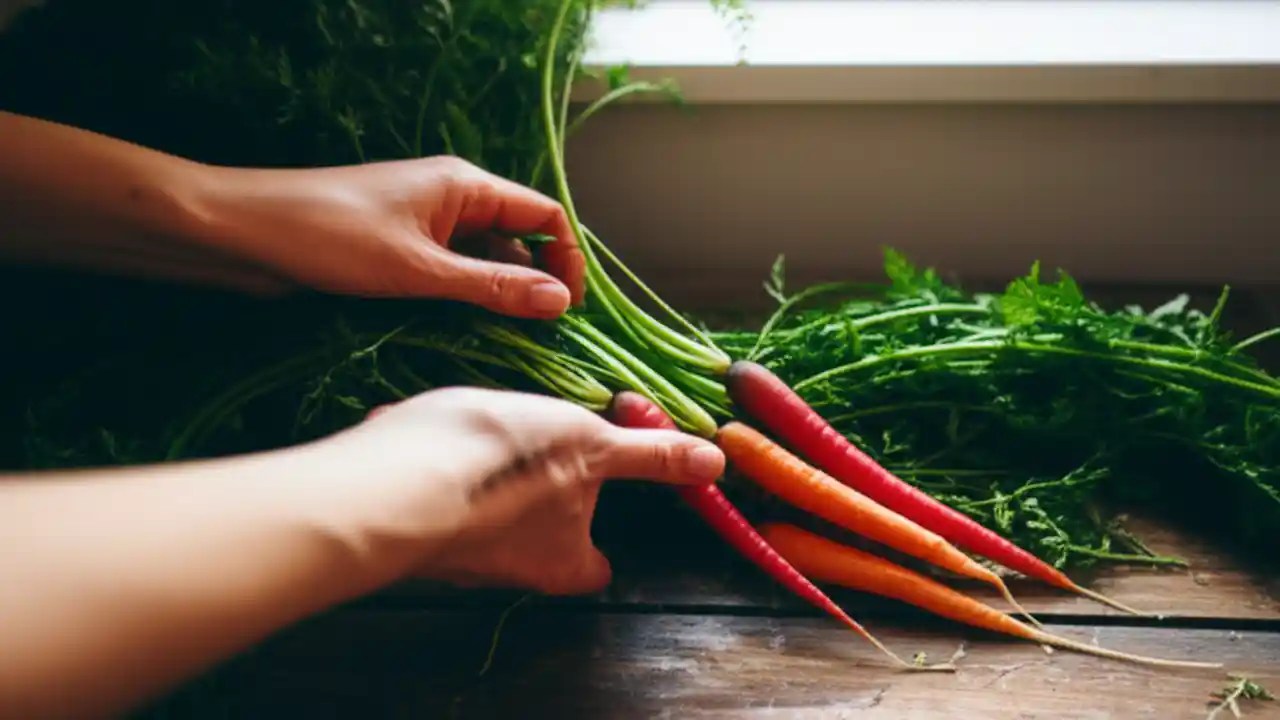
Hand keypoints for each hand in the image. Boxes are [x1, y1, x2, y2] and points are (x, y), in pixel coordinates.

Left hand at [200, 156, 584, 317]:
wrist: (243, 232)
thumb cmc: (330, 237)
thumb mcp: (419, 269)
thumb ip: (492, 286)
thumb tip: (560, 302)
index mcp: (466, 187)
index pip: (544, 216)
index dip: (567, 259)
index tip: (569, 310)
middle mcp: (453, 201)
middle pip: (519, 240)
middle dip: (536, 283)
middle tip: (545, 338)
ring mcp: (425, 226)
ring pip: (485, 261)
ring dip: (501, 296)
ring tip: (512, 344)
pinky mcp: (400, 250)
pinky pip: (452, 273)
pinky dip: (467, 300)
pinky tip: (468, 333)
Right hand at [311, 387, 723, 594]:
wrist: (398, 482)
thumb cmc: (512, 465)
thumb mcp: (592, 445)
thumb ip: (648, 456)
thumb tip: (713, 462)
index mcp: (560, 563)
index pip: (592, 570)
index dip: (595, 547)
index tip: (596, 512)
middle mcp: (507, 573)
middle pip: (531, 544)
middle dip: (529, 502)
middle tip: (534, 452)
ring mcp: (448, 555)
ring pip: (472, 517)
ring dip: (474, 478)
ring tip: (472, 428)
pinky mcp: (399, 527)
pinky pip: (421, 496)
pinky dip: (424, 466)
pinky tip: (416, 432)